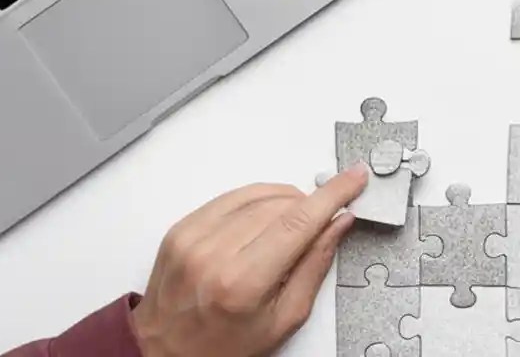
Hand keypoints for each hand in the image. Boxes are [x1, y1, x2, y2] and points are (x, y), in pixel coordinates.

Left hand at [131, 165, 367, 356]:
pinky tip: (262, 222)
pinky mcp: (182, 227)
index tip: (354, 178)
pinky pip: (232, 196)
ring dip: (284, 203)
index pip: (299, 223)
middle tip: (322, 222)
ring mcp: (193, 237)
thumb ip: (315, 266)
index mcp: (242, 284)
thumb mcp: (284, 320)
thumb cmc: (223, 345)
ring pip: (258, 195)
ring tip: (287, 231)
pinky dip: (256, 202)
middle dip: (310, 207)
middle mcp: (213, 254)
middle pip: (281, 205)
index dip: (332, 196)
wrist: (165, 348)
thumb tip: (338, 224)